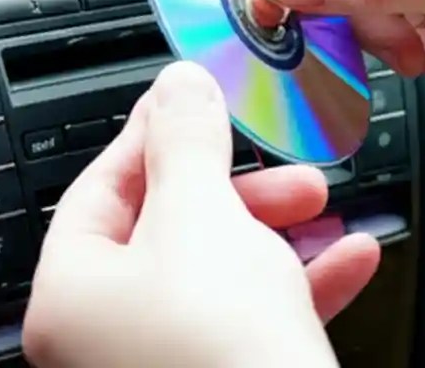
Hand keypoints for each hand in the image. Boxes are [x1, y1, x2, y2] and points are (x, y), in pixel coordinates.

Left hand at [21, 61, 380, 367]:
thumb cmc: (222, 352)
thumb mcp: (202, 220)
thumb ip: (186, 143)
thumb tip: (177, 85)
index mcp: (73, 294)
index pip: (100, 190)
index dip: (153, 137)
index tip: (198, 101)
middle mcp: (105, 339)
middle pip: (168, 230)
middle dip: (237, 189)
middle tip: (282, 165)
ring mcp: (164, 367)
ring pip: (221, 275)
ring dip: (278, 233)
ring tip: (324, 206)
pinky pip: (258, 322)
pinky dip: (303, 285)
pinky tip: (351, 259)